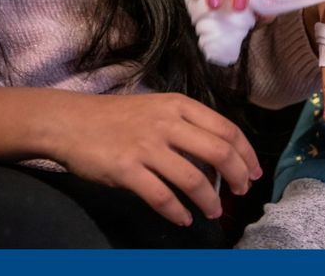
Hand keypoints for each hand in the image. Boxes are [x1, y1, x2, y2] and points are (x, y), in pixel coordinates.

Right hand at [52, 92, 261, 225]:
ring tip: (213, 213)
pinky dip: (177, 212)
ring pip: (193, 179)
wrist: (69, 121)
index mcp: (179, 106)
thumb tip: (220, 156)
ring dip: (210, 201)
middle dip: (237, 177)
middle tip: (241, 193)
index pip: (227, 130)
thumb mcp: (158, 108)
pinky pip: (161, 196)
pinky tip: (183, 219)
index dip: (247, 154)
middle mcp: (167, 123)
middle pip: (219, 153)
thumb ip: (187, 126)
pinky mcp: (125, 168)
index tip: (254, 173)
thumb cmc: (117, 117)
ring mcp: (146, 146)